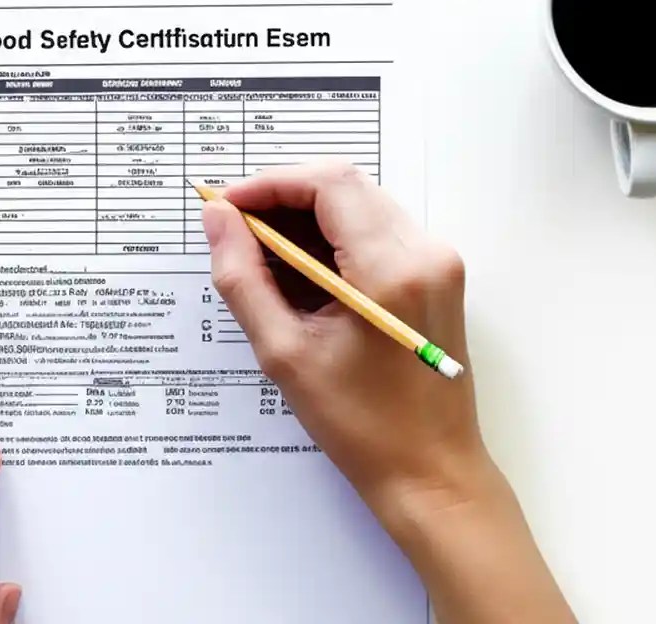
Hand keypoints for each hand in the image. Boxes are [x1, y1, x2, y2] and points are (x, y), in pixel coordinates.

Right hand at [203, 163, 574, 622]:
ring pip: (359, 204)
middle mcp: (425, 252)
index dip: (269, 184)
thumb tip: (218, 220)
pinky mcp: (437, 274)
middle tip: (235, 229)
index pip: (327, 185)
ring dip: (305, 219)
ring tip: (262, 258)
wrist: (430, 470)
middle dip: (283, 198)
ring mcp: (437, 261)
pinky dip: (332, 238)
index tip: (227, 205)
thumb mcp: (284, 352)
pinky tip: (300, 276)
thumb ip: (243, 277)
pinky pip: (375, 231)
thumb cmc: (362, 426)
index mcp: (391, 270)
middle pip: (344, 186)